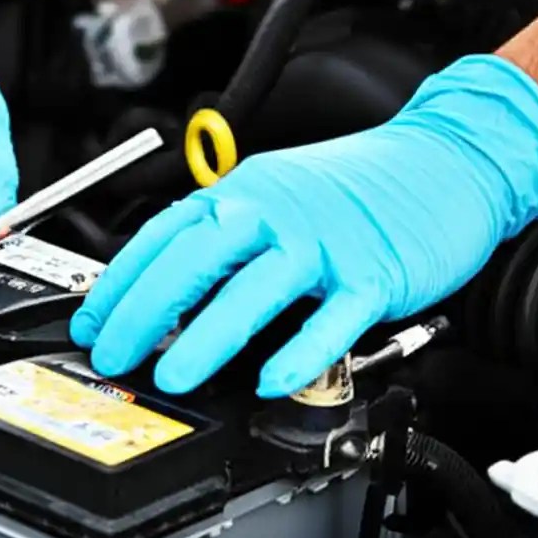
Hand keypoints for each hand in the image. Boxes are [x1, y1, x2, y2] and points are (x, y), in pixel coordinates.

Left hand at [70, 55, 537, 396]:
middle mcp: (274, 210)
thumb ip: (224, 236)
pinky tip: (271, 380)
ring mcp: (324, 242)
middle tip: (113, 355)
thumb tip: (163, 288)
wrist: (446, 158)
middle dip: (142, 312)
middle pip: (193, 260)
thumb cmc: (356, 185)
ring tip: (172, 376)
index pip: (162, 236)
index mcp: (243, 191)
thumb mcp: (274, 193)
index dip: (118, 282)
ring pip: (252, 290)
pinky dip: (298, 352)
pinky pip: (329, 320)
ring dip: (205, 337)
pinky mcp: (373, 274)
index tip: (91, 323)